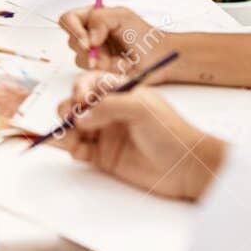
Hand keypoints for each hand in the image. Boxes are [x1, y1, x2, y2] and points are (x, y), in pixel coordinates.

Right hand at [53, 77, 224, 200]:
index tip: (78, 98)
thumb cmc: (171, 132)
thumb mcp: (142, 108)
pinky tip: (73, 149)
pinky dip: (70, 148)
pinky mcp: (104, 156)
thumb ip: (108, 106)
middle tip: (70, 118)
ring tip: (66, 136)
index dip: (80, 88)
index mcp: (121, 93)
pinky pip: (79, 149)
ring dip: (65, 129)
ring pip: (75, 127)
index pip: (92, 83)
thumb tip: (80, 115)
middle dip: (68, 109)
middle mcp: (111, 112)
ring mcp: (107, 134)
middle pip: (78, 105)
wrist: (186, 167)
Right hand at [58, 5, 174, 75]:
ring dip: (97, 60)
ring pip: (79, 59)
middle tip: (104, 53)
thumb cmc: (142, 34)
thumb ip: (100, 19)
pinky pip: (89, 74)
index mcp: (91, 17)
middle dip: (87, 49)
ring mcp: (93, 55)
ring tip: (115, 59)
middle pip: (71, 40)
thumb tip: (88, 39)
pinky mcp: (98, 71)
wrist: (156, 57)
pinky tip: (116, 67)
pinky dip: (102, 71)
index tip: (87, 42)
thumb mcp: (122, 16)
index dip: (73, 30)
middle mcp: (89, 35)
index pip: (68, 20)